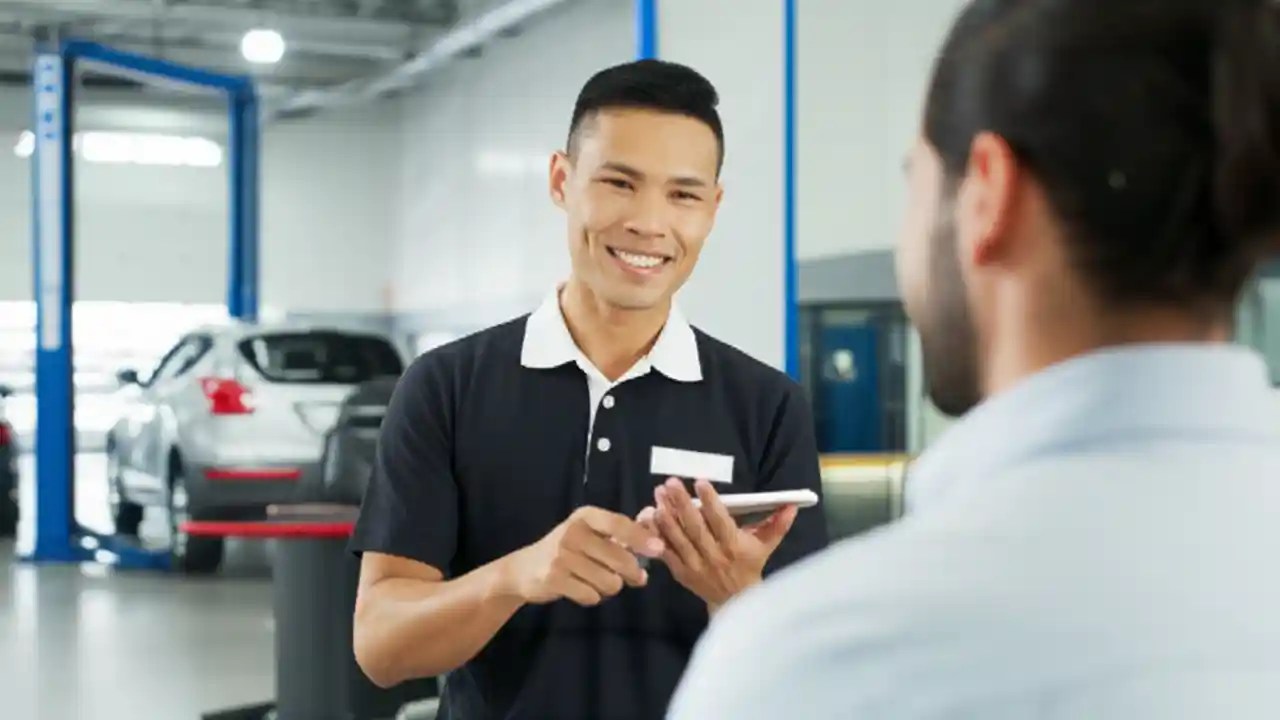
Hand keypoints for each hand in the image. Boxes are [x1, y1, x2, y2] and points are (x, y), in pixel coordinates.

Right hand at [500, 506, 665, 606]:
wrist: (524, 569)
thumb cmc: (568, 549)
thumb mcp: (590, 533)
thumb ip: (622, 531)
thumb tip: (655, 519)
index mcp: (585, 517)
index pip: (619, 524)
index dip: (641, 537)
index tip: (659, 549)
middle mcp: (573, 532)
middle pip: (620, 559)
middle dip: (633, 573)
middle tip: (637, 577)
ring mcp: (562, 556)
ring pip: (609, 582)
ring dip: (611, 587)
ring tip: (600, 581)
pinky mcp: (554, 578)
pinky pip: (591, 596)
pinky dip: (592, 596)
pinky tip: (582, 588)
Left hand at [644, 478, 797, 610]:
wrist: (735, 603)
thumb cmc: (750, 567)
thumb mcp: (766, 546)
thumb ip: (777, 525)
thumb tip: (792, 505)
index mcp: (734, 547)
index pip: (720, 521)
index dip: (711, 502)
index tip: (700, 482)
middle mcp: (714, 556)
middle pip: (695, 528)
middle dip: (682, 504)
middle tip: (670, 483)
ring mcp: (695, 566)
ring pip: (678, 539)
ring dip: (666, 516)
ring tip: (658, 496)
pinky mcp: (681, 573)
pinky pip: (666, 553)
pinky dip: (657, 536)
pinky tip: (650, 517)